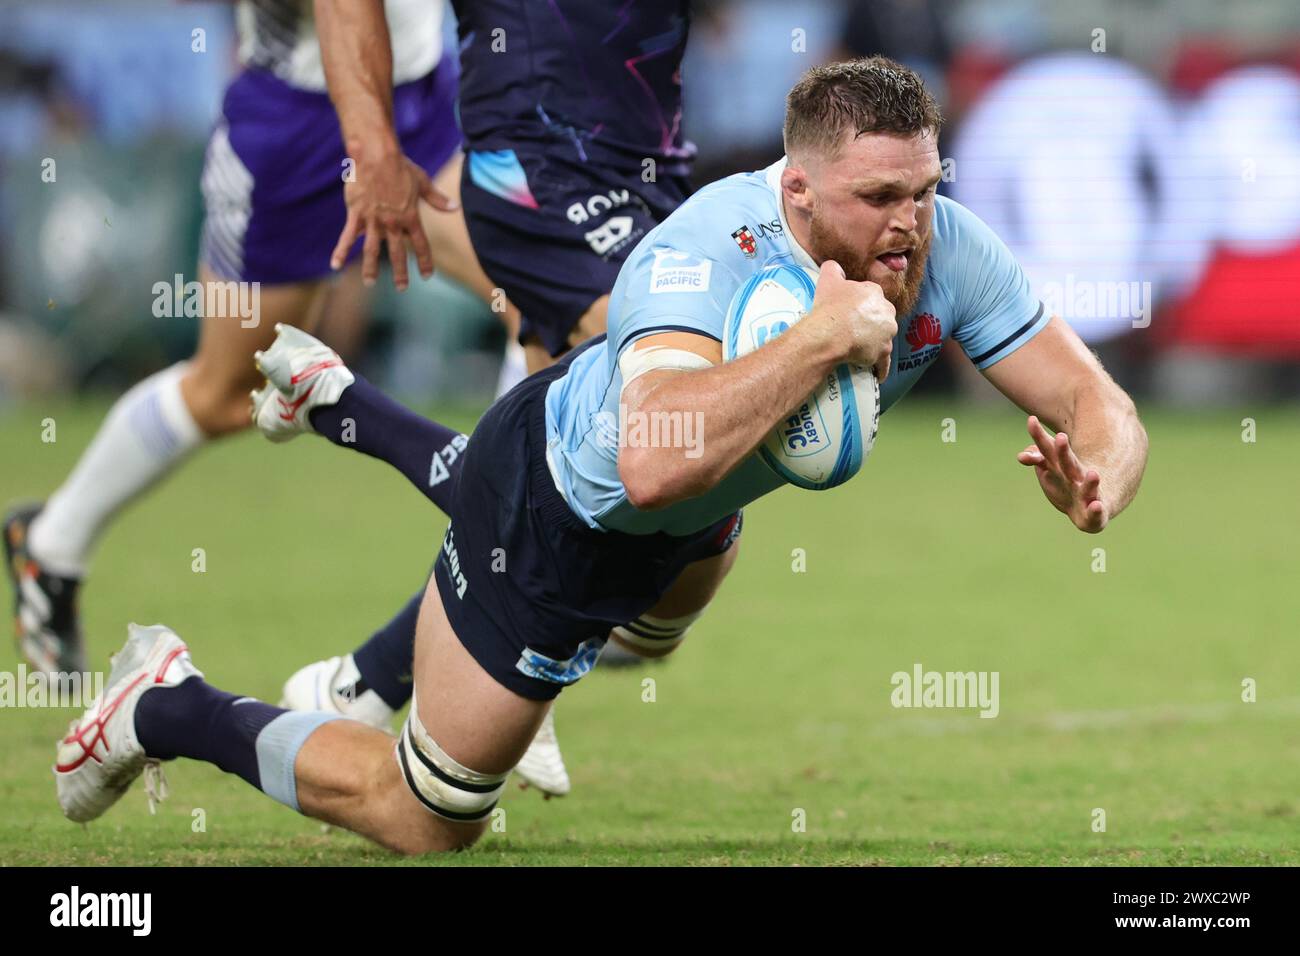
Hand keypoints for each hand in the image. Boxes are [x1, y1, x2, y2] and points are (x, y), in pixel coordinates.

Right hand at [330, 149, 457, 289]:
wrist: (377, 154)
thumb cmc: (401, 166)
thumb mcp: (422, 182)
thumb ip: (437, 199)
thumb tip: (455, 208)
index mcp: (411, 217)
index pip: (421, 245)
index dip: (425, 261)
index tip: (427, 275)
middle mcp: (393, 222)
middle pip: (398, 253)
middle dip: (400, 272)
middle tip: (401, 288)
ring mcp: (374, 220)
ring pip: (373, 250)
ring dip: (371, 269)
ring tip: (370, 284)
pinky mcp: (357, 214)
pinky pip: (348, 237)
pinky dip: (341, 251)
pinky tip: (335, 265)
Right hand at [810, 260, 896, 381]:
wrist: (830, 334)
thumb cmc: (829, 307)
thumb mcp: (828, 279)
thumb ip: (833, 268)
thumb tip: (834, 266)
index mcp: (875, 293)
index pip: (871, 296)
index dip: (860, 304)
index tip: (851, 310)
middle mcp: (886, 312)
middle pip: (881, 317)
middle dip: (872, 322)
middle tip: (855, 329)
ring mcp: (886, 333)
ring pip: (884, 338)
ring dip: (876, 343)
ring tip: (862, 349)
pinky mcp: (882, 352)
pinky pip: (884, 362)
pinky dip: (881, 368)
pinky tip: (878, 374)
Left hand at [1017, 415, 1108, 531]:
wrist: (1092, 507)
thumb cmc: (1067, 484)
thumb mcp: (1051, 470)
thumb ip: (1037, 459)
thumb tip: (1021, 456)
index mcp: (1060, 466)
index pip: (1047, 449)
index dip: (1038, 436)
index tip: (1030, 420)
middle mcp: (1074, 477)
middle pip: (1068, 463)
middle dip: (1064, 452)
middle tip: (1060, 437)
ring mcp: (1085, 494)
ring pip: (1088, 486)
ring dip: (1090, 482)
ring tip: (1093, 474)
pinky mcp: (1094, 513)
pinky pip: (1096, 512)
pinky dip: (1096, 509)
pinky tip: (1096, 506)